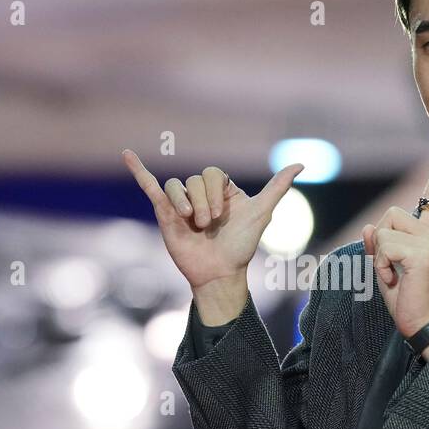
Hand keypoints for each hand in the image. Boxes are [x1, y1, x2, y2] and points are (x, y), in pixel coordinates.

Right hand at [123, 149, 304, 291]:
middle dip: (202, 202)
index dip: (215, 192)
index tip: (223, 215)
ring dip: (183, 203)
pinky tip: (127, 155)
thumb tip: (301, 164)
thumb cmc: (241, 245)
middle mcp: (199, 193)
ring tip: (192, 223)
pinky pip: (150, 186)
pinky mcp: (164, 213)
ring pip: (175, 186)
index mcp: (221, 189)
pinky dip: (138, 171)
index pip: (211, 173)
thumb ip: (278, 188)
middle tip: (208, 225)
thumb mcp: (262, 212)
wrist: (220, 273)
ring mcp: (181, 203)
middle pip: (192, 179)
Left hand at [361, 149, 428, 339]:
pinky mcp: (422, 253)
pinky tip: (392, 279)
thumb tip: (368, 227)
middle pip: (391, 213)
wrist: (425, 325)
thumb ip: (378, 247)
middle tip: (390, 269)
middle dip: (380, 239)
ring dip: (379, 255)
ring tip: (393, 276)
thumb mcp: (386, 270)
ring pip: (385, 230)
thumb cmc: (407, 301)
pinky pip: (385, 245)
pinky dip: (381, 263)